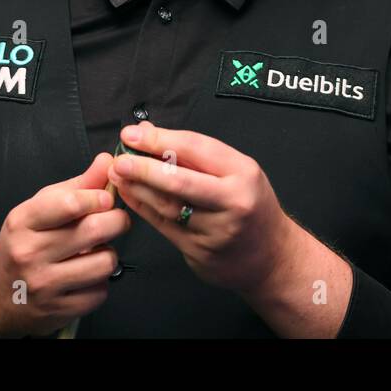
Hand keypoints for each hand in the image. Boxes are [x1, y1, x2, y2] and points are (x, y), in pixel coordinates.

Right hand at [0, 152, 130, 336]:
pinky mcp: (59, 310)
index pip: (68, 203)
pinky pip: (100, 291)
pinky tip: (87, 275)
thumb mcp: (38, 210)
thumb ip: (76, 186)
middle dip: (117, 221)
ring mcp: (44, 284)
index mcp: (23, 222)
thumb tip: (107, 162)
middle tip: (115, 220)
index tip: (106, 197)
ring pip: (104, 262)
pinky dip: (101, 282)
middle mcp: (30, 253)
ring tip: (98, 250)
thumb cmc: (22, 245)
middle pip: (94, 230)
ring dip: (110, 254)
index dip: (98, 197)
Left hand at [106, 122, 295, 297]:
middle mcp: (232, 201)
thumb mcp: (237, 171)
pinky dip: (143, 209)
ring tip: (119, 174)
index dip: (160, 139)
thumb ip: (195, 154)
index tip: (133, 133)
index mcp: (243, 173)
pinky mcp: (200, 252)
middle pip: (179, 181)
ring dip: (138, 188)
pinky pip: (165, 226)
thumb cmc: (251, 206)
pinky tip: (130, 195)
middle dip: (144, 167)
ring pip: (168, 206)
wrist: (271, 257)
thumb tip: (151, 133)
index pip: (195, 149)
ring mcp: (216, 230)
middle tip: (121, 158)